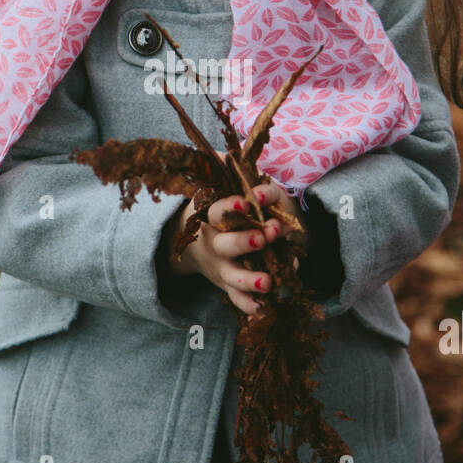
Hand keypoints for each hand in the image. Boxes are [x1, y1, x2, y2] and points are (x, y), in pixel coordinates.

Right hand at [165, 152, 304, 315]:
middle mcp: (213, 242)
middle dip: (245, 241)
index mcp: (210, 216)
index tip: (246, 203)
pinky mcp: (228, 284)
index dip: (231, 207)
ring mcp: (220, 266)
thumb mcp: (215, 184)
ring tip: (269, 282)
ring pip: (232, 276)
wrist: (193, 243)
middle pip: (225, 244)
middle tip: (265, 236)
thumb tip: (226, 153)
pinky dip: (248, 305)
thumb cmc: (217, 207)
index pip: (217, 210)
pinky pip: (236, 298)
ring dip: (249, 280)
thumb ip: (221, 168)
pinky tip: (263, 309)